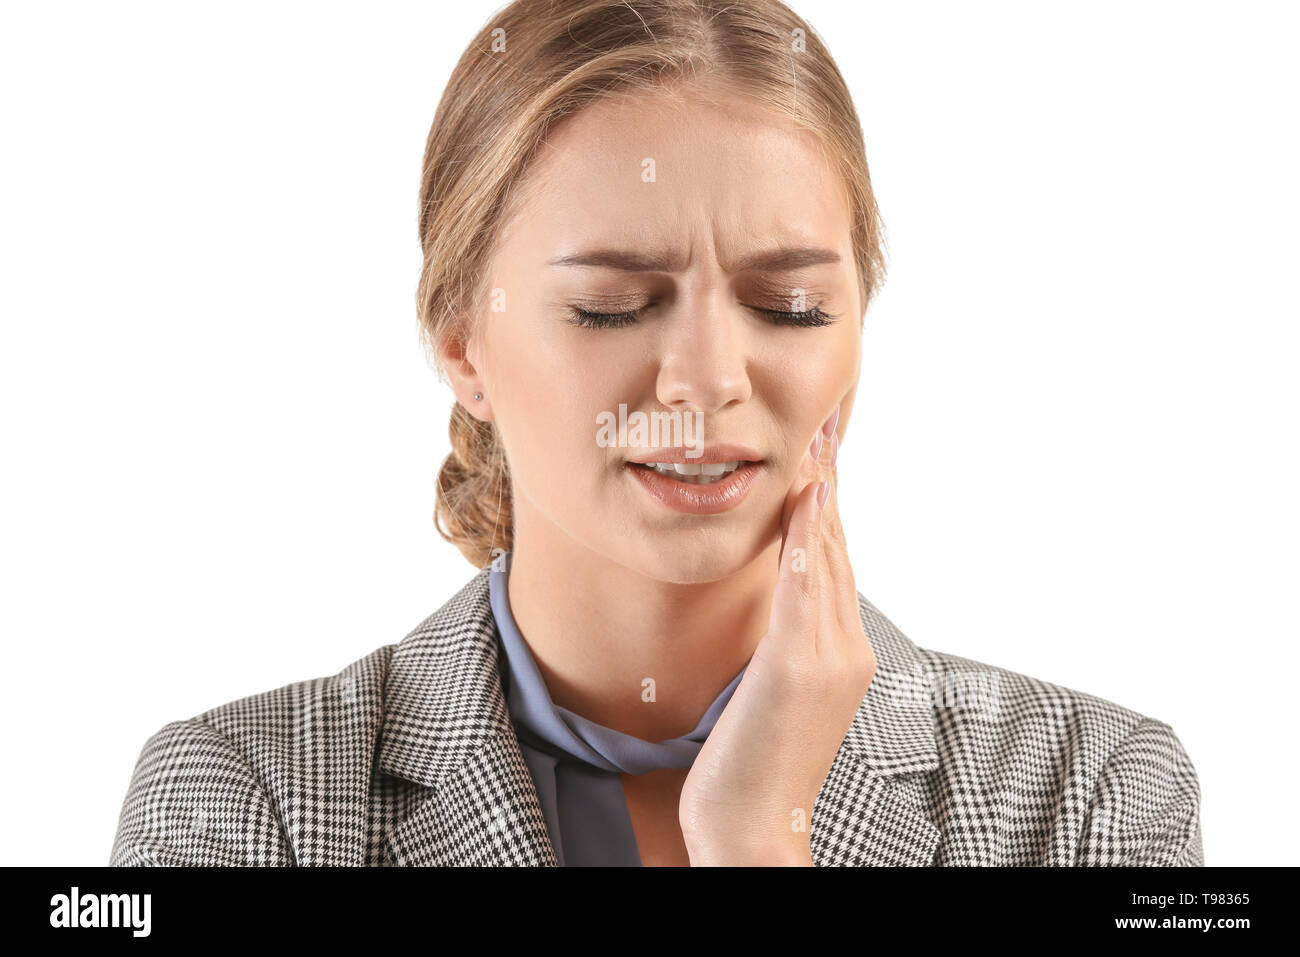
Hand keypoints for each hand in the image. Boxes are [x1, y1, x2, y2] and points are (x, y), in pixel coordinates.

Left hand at [678, 405, 876, 865]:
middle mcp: (847, 649)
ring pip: (830, 558)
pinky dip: (809, 539)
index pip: (836, 564)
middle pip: (839, 550)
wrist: (756, 829)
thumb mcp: (771, 695)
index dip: (831, 507)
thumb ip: (783, 646)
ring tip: (820, 441)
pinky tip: (805, 498)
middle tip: (827, 426)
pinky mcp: (798, 669)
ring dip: (824, 495)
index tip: (823, 458)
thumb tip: (776, 610)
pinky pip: (806, 589)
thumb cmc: (752, 766)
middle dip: (832, 485)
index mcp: (841, 654)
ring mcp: (829, 659)